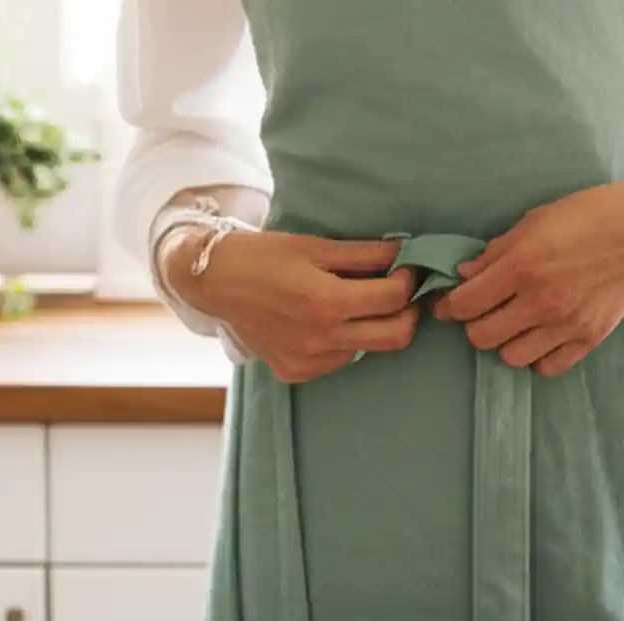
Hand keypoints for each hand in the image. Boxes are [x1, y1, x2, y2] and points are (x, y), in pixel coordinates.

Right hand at [165, 230, 416, 383]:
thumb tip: (405, 253)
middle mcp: (320, 339)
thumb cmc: (263, 257)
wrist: (214, 283)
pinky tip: (323, 320)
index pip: (393, 299)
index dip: (409, 280)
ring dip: (371, 326)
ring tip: (352, 301)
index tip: (407, 269)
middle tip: (399, 293)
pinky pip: (338, 359)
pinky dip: (343, 340)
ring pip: (367, 349)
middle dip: (407, 313)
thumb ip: (364, 254)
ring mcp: (308, 361)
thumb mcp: (314, 246)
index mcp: (326, 303)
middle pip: (395, 337)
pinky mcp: (296, 372)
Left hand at [435, 173, 623, 376]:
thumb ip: (495, 252)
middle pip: (482, 337)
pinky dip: (538, 356)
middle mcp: (541, 301)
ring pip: (512, 357)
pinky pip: (549, 366)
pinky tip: (540, 336)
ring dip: (505, 342)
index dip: (448, 307)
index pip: (464, 305)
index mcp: (522, 267)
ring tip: (513, 323)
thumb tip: (464, 275)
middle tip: (482, 311)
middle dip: (474, 325)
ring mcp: (567, 324)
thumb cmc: (590, 214)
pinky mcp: (590, 337)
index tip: (448, 304)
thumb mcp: (535, 221)